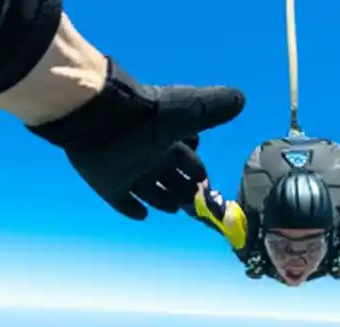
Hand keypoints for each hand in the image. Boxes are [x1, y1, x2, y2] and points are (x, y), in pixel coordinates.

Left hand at [29, 57, 245, 219]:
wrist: (98, 116)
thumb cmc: (144, 115)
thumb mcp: (186, 111)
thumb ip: (212, 108)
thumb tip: (241, 98)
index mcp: (168, 140)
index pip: (187, 157)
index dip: (196, 169)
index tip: (203, 179)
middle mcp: (149, 156)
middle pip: (170, 176)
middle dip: (182, 187)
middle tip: (194, 199)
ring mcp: (127, 170)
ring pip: (150, 190)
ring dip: (163, 199)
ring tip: (173, 208)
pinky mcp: (108, 183)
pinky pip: (123, 201)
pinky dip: (133, 209)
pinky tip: (142, 215)